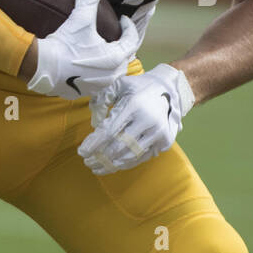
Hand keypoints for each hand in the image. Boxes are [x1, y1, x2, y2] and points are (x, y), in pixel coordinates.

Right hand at [27, 0, 139, 99]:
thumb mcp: (80, 19)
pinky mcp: (82, 92)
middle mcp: (110, 76)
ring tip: (104, 50)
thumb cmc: (65, 44)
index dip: (129, 27)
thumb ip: (89, 0)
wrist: (42, 67)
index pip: (131, 41)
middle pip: (124, 59)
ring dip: (111, 62)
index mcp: (115, 58)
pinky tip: (88, 65)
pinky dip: (96, 73)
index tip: (122, 19)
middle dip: (123, 46)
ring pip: (111, 73)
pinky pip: (96, 82)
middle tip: (117, 35)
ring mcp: (97, 87)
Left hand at [79, 64, 194, 175]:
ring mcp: (158, 132)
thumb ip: (103, 99)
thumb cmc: (140, 87)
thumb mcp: (120, 84)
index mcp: (134, 105)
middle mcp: (147, 120)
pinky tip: (114, 165)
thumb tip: (94, 121)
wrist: (170, 89)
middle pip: (118, 147)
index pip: (109, 131)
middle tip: (87, 162)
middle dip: (100, 157)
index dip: (94, 144)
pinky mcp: (165, 141)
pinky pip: (142, 157)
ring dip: (111, 164)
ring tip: (97, 167)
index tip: (82, 152)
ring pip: (130, 156)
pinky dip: (126, 163)